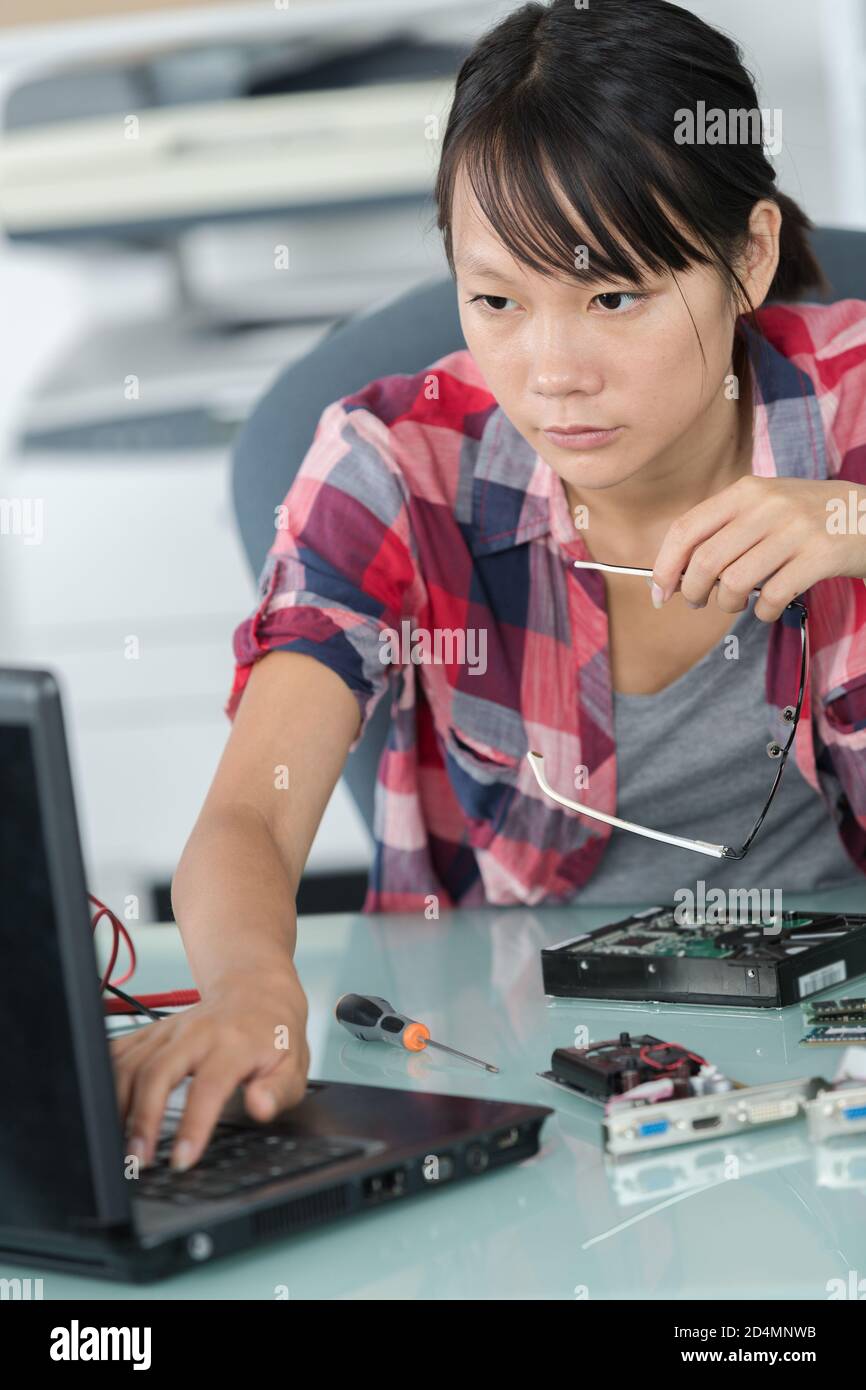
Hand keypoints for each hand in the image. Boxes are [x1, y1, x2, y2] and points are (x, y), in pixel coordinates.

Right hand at [110, 963, 309, 1171]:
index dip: (193, 1125)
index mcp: (234, 1043)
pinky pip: (119, 1051)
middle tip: (139, 1159)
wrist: (255, 990)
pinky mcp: (152, 1030)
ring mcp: (170, 1029)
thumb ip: (278, 1091)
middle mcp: (197, 1032)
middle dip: (142, 1119)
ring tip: (122, 1145)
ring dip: (120, 1106)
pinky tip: (109, 1110)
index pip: (209, 1086)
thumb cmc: (274, 1034)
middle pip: (157, 1071)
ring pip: (132, 1063)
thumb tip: (260, 1107)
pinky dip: (107, 1079)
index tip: (182, 1159)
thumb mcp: (294, 1065)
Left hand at [651, 475, 865, 620]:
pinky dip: (763, 613)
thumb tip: (673, 573)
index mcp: (746, 491)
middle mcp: (768, 506)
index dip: (665, 565)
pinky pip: (771, 597)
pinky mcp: (821, 556)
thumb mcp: (763, 507)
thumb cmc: (805, 518)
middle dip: (692, 591)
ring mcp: (796, 530)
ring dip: (727, 604)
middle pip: (705, 561)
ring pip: (734, 583)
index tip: (659, 592)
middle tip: (698, 601)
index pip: (686, 529)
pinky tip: (768, 608)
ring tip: (736, 603)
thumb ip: (721, 531)